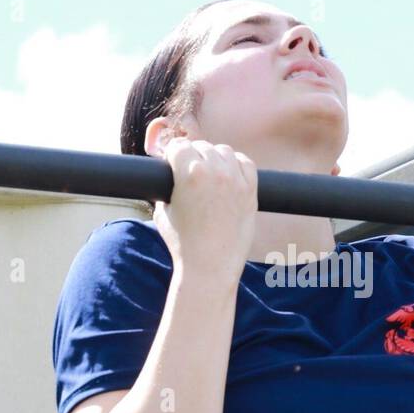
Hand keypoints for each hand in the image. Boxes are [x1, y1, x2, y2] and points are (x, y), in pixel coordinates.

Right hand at [152, 136, 257, 284]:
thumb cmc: (182, 243)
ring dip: (214, 158)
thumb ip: (167, 187)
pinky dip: (236, 165)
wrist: (210, 266)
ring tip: (209, 174)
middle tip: (189, 173)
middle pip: (202, 146)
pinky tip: (228, 176)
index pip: (179, 146)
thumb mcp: (162, 211)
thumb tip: (171, 173)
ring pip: (224, 151)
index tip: (172, 163)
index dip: (173, 155)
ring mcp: (236, 181)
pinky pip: (245, 164)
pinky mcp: (251, 192)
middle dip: (193, 156)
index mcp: (189, 173)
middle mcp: (215, 172)